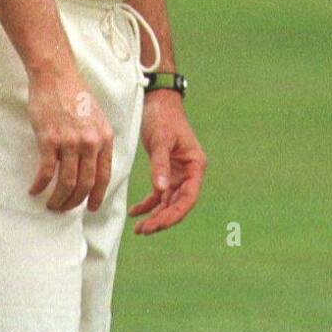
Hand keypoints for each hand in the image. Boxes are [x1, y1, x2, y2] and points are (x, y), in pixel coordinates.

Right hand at [26, 72, 114, 211]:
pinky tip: (34, 190)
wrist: (56, 75)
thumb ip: (97, 140)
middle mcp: (91, 142)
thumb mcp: (96, 117)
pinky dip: (40, 185)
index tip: (91, 208)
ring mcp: (71, 142)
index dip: (98, 196)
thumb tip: (92, 165)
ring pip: (66, 183)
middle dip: (74, 202)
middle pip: (85, 184)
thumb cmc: (74, 95)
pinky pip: (46, 172)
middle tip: (63, 210)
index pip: (104, 175)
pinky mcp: (50, 140)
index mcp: (105, 137)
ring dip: (57, 199)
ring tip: (50, 205)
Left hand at [130, 91, 206, 234]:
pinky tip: (135, 212)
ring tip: (139, 229)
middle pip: (178, 204)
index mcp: (196, 165)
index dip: (174, 214)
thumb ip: (160, 165)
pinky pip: (159, 194)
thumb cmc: (163, 117)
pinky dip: (148, 204)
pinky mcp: (166, 171)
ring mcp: (178, 173)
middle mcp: (190, 172)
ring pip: (168, 202)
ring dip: (155, 216)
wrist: (157, 101)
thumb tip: (160, 191)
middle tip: (143, 230)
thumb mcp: (161, 140)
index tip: (157, 225)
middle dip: (162, 219)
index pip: (188, 198)